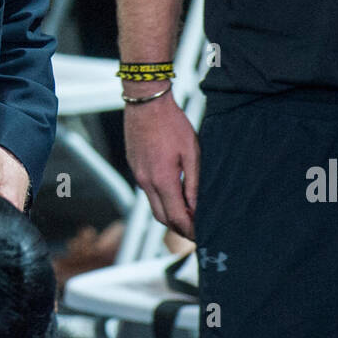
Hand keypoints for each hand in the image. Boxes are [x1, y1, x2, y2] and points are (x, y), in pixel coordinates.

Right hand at [124, 92, 197, 238]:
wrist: (146, 102)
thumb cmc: (172, 123)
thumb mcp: (192, 152)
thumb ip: (194, 183)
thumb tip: (197, 207)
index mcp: (162, 180)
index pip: (176, 218)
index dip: (190, 230)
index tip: (202, 234)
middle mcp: (146, 182)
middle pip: (162, 218)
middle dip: (179, 228)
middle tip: (197, 229)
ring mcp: (138, 175)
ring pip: (154, 206)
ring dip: (170, 213)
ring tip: (189, 212)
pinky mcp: (134, 167)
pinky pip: (148, 191)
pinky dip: (161, 199)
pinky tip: (175, 191)